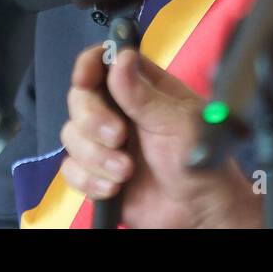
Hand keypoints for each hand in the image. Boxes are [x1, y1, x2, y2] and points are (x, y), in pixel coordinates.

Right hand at [58, 43, 261, 227]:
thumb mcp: (177, 123)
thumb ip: (143, 94)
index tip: (85, 79)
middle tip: (118, 137)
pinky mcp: (97, 172)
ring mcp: (106, 142)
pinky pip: (71, 169)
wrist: (199, 212)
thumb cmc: (201, 161)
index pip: (104, 61)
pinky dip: (89, 180)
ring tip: (126, 171)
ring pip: (72, 135)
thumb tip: (120, 59)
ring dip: (96, 156)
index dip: (89, 64)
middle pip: (80, 97)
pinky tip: (114, 188)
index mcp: (142, 87)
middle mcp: (119, 110)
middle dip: (92, 119)